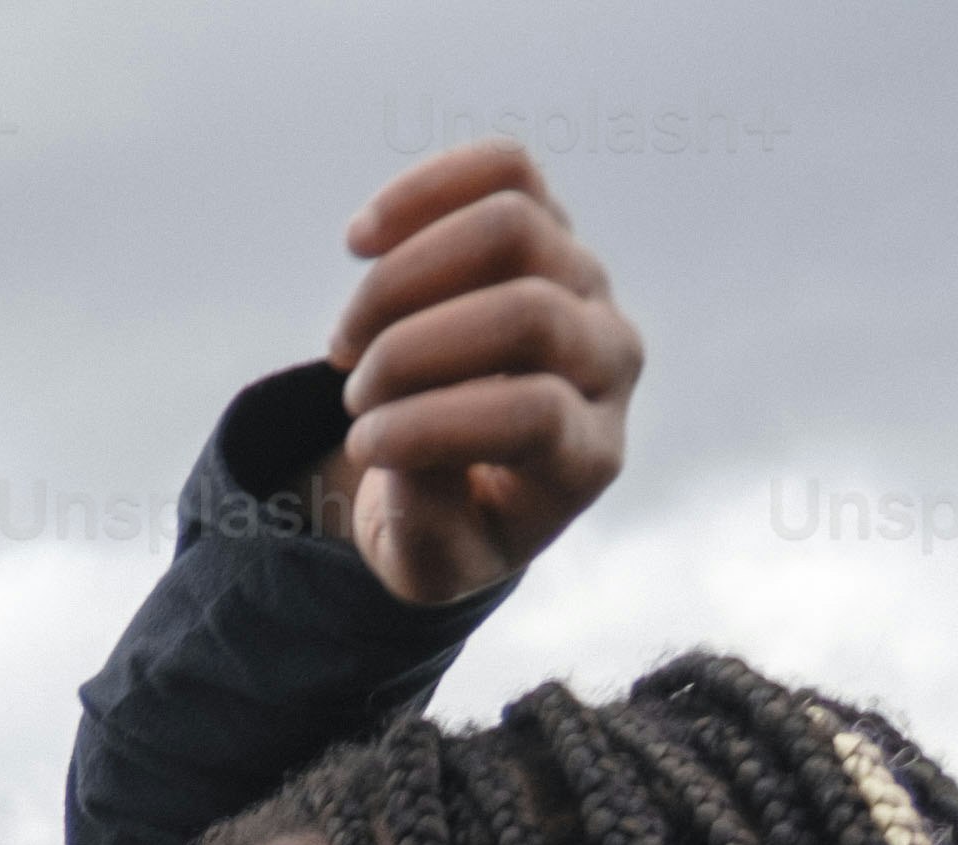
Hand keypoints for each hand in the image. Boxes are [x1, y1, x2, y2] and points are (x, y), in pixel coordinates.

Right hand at [306, 138, 639, 607]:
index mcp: (589, 453)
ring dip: (400, 280)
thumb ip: (423, 524)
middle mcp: (608, 357)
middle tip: (353, 391)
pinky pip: (502, 168)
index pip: (534, 415)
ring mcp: (584, 280)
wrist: (472, 465)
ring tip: (349, 340)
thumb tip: (395, 437)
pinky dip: (422, 192)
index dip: (435, 424)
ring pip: (509, 226)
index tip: (361, 445)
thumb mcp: (429, 562)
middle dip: (411, 348)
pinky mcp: (546, 224)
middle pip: (525, 311)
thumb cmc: (450, 523)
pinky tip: (359, 240)